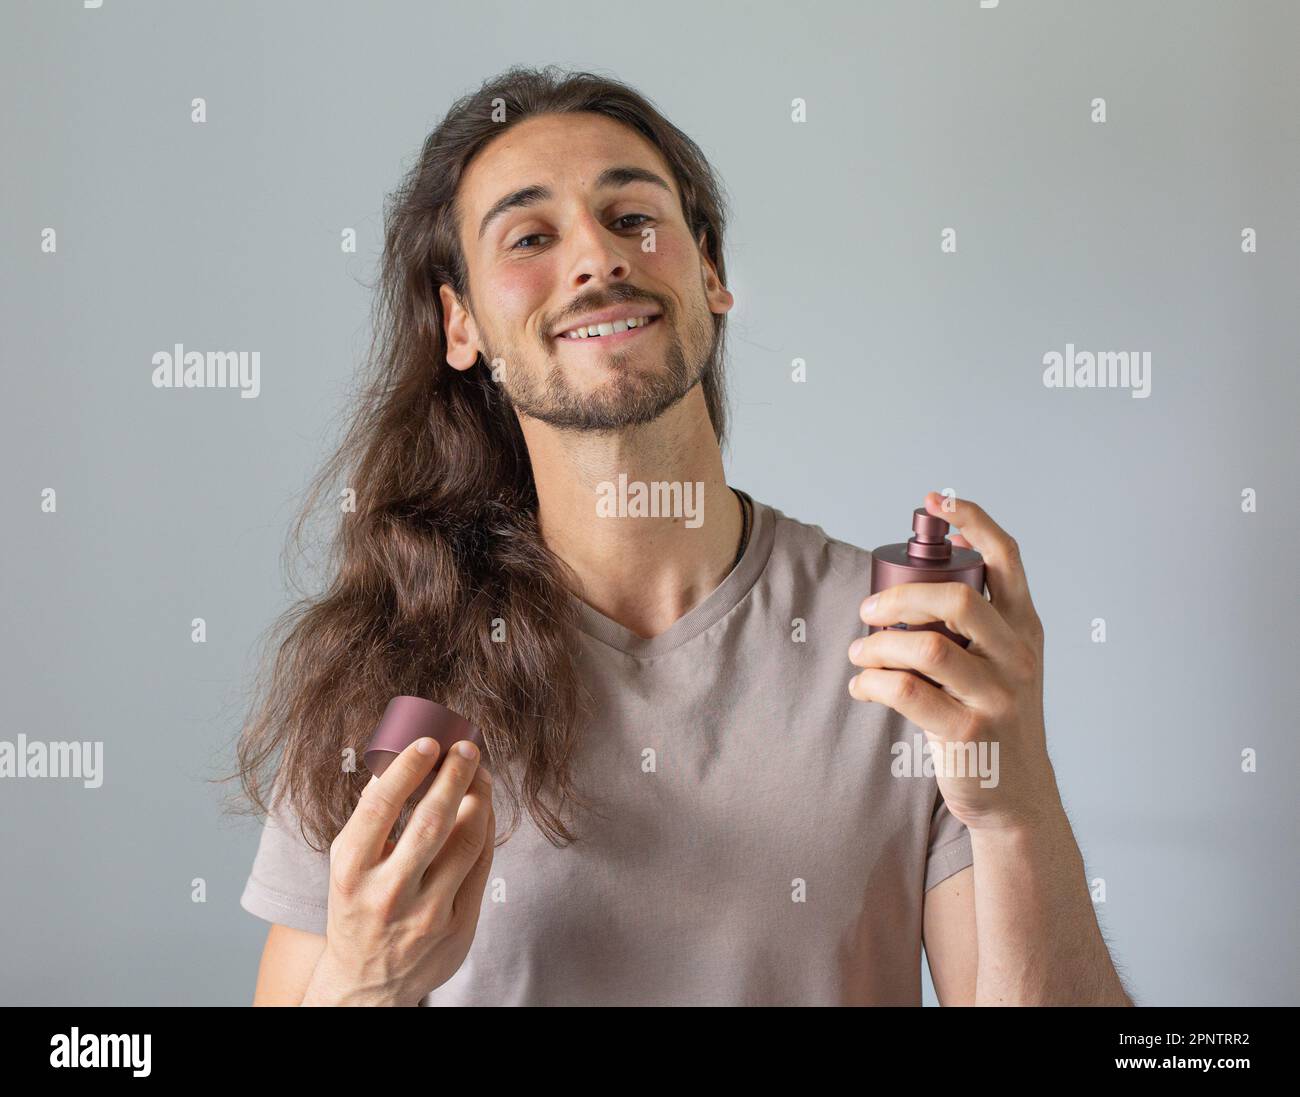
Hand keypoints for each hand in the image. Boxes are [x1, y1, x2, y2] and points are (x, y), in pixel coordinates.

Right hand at [303, 736, 495, 1005]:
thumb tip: (394, 765)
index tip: (428, 742)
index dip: (408, 769)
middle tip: (468, 747)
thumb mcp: (347, 868)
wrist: (367, 984)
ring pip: (466, 841)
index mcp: (350, 872)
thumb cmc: (357, 910)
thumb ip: (369, 822)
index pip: (381, 808)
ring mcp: (426, 914)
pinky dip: (485, 831)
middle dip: (455, 776)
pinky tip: (484, 809)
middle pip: (432, 821)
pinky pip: (480, 866)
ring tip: (480, 774)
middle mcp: (387, 893)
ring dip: (479, 798)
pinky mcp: (458, 927)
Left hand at [847, 491, 1057, 830]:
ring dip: (876, 645)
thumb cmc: (993, 720)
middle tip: (869, 611)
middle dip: (900, 597)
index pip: (1008, 559)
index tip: (937, 500)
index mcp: (1025, 629)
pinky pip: (905, 692)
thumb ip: (968, 630)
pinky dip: (870, 683)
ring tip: (858, 654)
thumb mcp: (999, 666)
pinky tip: (862, 686)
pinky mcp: (967, 733)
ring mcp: (996, 696)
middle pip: (956, 600)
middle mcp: (1017, 657)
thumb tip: (900, 592)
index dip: (974, 520)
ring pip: (925, 647)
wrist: (1017, 797)